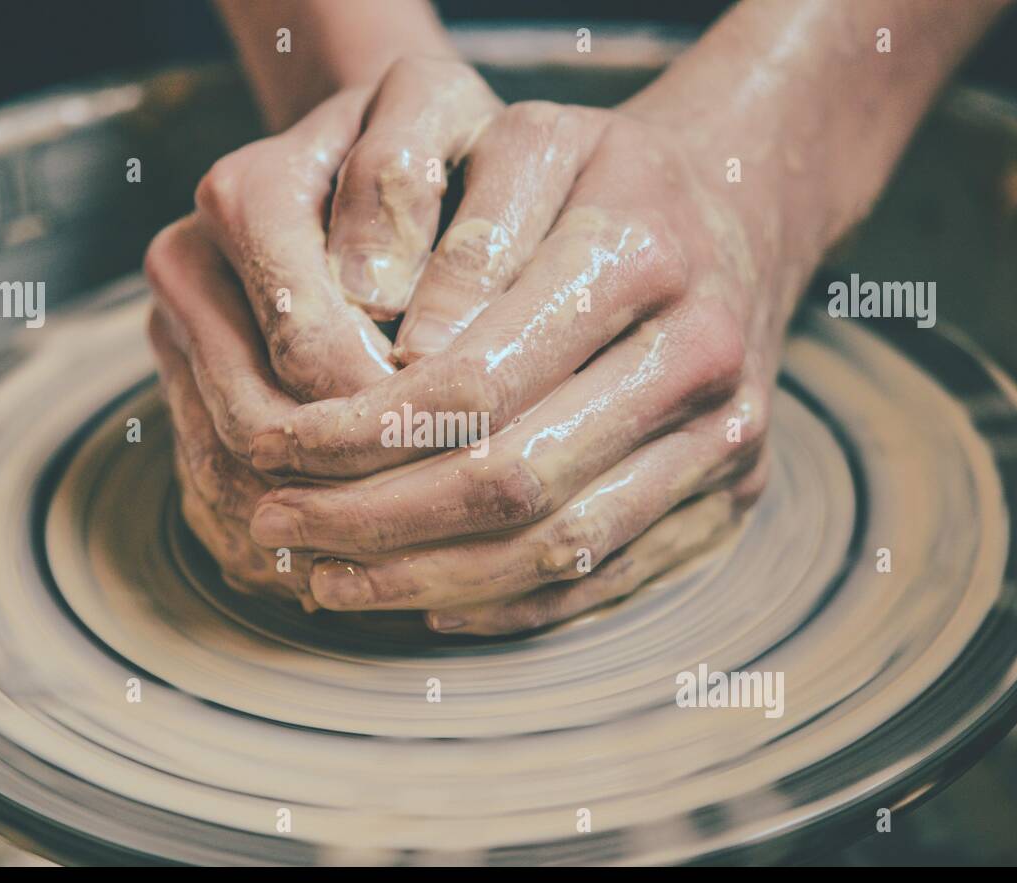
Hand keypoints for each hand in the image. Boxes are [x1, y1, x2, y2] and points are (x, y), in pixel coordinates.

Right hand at [144, 58, 500, 606]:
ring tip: (402, 572)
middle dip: (351, 490)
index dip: (394, 418)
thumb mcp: (437, 124)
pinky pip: (211, 482)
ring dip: (308, 530)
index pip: (314, 352)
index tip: (473, 454)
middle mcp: (188, 265)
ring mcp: (176, 333)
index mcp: (247, 197)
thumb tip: (380, 309)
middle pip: (259, 428)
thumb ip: (404, 192)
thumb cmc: (433, 141)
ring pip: (225, 471)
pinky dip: (277, 531)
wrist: (374, 153)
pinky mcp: (181, 382)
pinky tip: (352, 561)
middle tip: (441, 537)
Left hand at [242, 94, 812, 632]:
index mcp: (638, 255)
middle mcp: (698, 356)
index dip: (362, 432)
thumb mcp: (527, 143)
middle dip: (377, 519)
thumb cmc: (604, 173)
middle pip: (514, 479)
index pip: (474, 382)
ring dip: (430, 577)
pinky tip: (427, 603)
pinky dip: (513, 604)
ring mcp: (725, 439)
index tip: (273, 447)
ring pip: (559, 547)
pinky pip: (611, 576)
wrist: (742, 209)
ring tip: (327, 580)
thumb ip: (462, 237)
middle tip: (277, 524)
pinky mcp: (729, 498)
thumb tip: (399, 358)